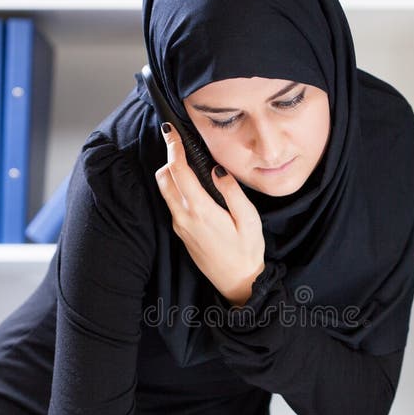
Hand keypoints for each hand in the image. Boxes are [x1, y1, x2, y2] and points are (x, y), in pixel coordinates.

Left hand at [155, 123, 264, 305]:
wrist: (236, 283)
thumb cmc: (247, 252)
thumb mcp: (249, 220)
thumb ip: (232, 192)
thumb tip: (216, 169)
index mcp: (201, 210)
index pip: (178, 171)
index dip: (173, 148)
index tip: (171, 131)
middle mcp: (184, 217)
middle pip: (163, 177)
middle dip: (169, 157)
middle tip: (180, 143)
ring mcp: (179, 225)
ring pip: (164, 190)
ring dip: (170, 172)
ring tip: (186, 162)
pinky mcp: (180, 232)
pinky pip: (171, 202)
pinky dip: (174, 187)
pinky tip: (191, 184)